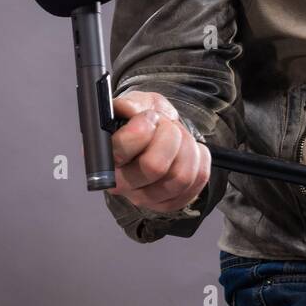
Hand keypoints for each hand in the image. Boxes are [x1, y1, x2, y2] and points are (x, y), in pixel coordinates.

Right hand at [106, 91, 210, 214]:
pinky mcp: (171, 202)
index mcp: (106, 156)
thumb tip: (130, 109)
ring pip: (181, 176)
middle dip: (169, 135)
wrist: (160, 135)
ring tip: (180, 137)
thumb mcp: (135, 104)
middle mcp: (122, 183)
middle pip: (154, 166)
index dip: (142, 128)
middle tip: (168, 125)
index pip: (122, 150)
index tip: (149, 117)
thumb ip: (130, 104)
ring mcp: (146, 197)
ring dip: (188, 147)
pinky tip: (188, 151)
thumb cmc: (142, 121)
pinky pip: (198, 179)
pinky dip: (200, 158)